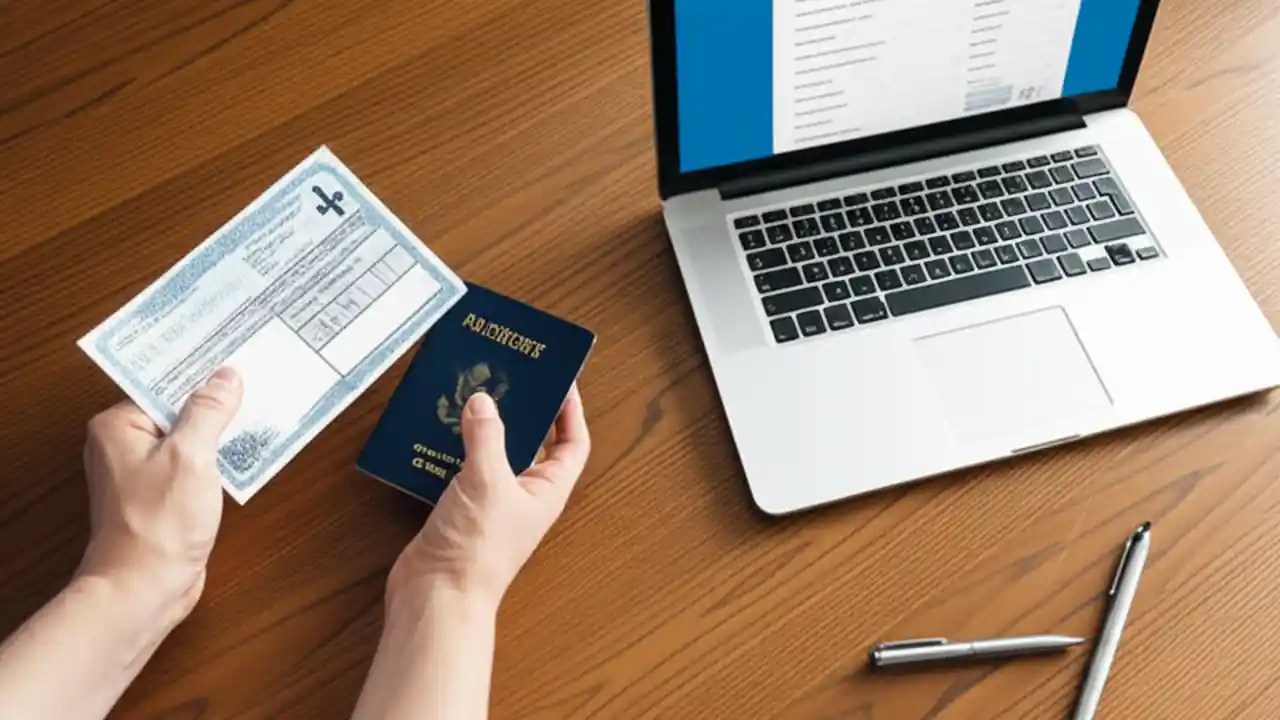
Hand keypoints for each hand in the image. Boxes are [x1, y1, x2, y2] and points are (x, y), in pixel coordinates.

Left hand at [78, 367, 242, 617]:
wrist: (144, 589)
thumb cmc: (157, 525)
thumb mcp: (190, 456)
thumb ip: (208, 412)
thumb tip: (225, 377)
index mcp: (118, 426)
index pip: (165, 384)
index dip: (202, 373)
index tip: (236, 357)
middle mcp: (124, 445)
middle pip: (178, 409)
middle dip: (216, 401)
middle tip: (255, 379)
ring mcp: (143, 472)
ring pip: (189, 437)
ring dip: (221, 431)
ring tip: (259, 409)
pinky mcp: (162, 496)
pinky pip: (194, 464)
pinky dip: (218, 458)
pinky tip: (247, 450)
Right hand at [388, 385, 590, 609]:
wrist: (436, 596)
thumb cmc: (477, 548)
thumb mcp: (487, 480)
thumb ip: (486, 436)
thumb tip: (483, 402)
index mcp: (547, 489)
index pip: (572, 443)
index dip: (572, 410)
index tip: (560, 379)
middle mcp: (524, 495)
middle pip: (533, 443)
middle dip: (523, 411)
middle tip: (508, 377)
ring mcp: (491, 503)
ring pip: (494, 454)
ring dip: (484, 427)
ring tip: (470, 393)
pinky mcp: (460, 509)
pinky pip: (462, 469)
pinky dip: (453, 448)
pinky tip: (437, 429)